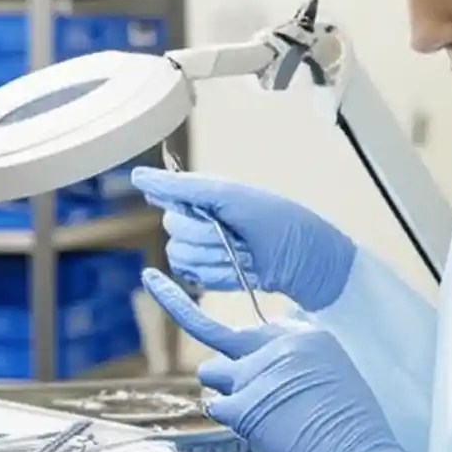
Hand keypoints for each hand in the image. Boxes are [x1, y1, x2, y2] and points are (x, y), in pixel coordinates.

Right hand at [130, 167, 355, 310]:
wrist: (313, 267)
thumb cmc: (282, 224)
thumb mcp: (233, 197)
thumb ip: (185, 186)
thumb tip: (138, 176)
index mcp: (209, 193)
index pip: (170, 194)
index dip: (186, 204)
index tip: (213, 212)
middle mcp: (204, 219)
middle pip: (173, 227)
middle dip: (205, 234)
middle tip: (237, 235)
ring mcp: (206, 249)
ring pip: (179, 255)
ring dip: (213, 257)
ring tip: (244, 255)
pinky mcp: (210, 276)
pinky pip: (191, 276)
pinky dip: (216, 276)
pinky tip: (240, 272)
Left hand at [142, 268, 422, 451]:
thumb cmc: (350, 427)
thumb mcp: (333, 372)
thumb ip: (295, 354)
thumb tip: (262, 341)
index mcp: (305, 334)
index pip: (255, 324)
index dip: (233, 332)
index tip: (157, 280)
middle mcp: (278, 344)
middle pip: (222, 340)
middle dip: (199, 331)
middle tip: (153, 281)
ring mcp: (258, 373)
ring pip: (214, 372)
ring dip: (229, 393)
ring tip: (269, 416)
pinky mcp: (244, 404)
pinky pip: (217, 407)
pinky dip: (234, 422)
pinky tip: (268, 432)